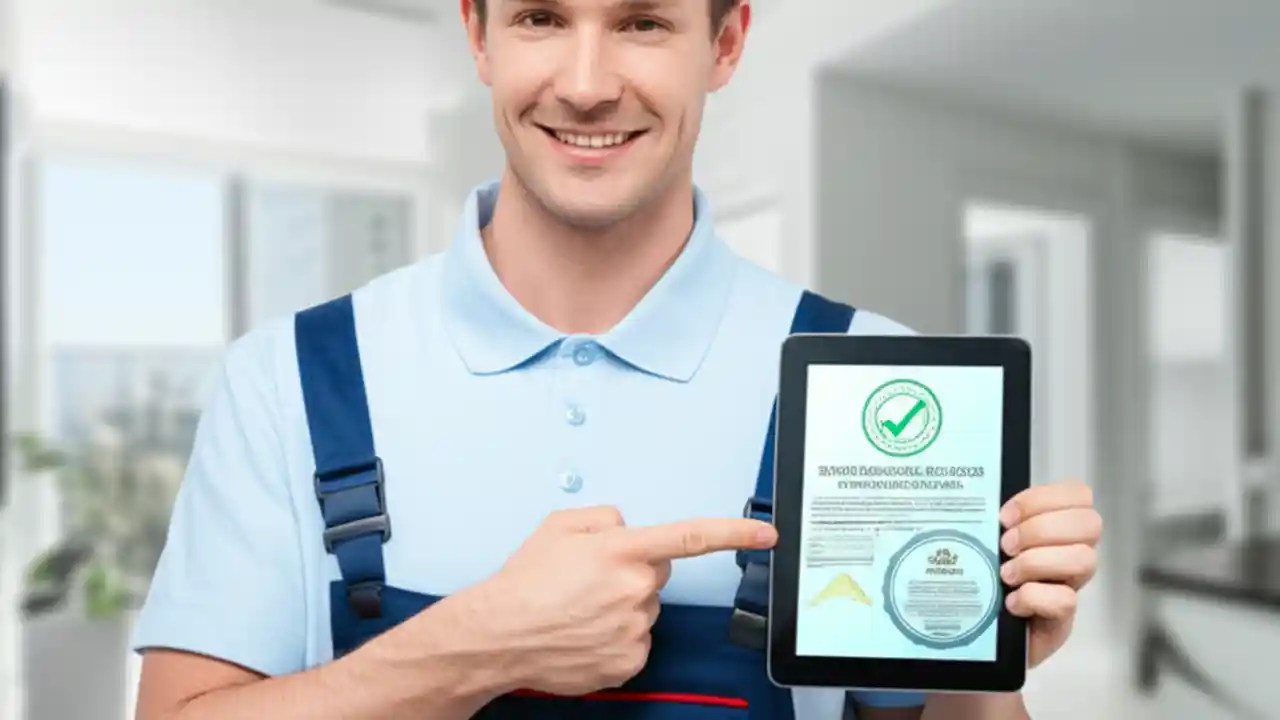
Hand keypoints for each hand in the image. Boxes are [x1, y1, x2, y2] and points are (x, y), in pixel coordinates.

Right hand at [472, 505, 776, 695]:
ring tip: (578, 609)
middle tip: (591, 580)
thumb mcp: (559, 526)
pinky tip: (584, 632)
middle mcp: (634, 588)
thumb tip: (625, 530)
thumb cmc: (523, 582)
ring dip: (621, 606)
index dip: (735, 533)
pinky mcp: (629, 661)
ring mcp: (634, 628)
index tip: (766, 534)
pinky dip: (616, 637)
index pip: (692, 536)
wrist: (498, 634)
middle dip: (634, 572)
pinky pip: (637, 642)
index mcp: (622, 550)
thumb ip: (604, 518)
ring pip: (645, 609)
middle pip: (657, 574)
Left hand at [998, 481, 1101, 667]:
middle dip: (1040, 528)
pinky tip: (1011, 602)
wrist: (983, 634)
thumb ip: (991, 521)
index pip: (1078, 494)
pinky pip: (1065, 600)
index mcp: (1056, 527)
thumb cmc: (987, 580)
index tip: (1005, 516)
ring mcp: (1070, 585)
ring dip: (1036, 562)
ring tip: (1006, 574)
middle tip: (1006, 545)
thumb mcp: (988, 542)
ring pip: (1084, 559)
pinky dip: (1032, 597)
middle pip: (1089, 523)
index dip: (1041, 499)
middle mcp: (1071, 552)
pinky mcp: (1062, 618)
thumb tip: (972, 506)